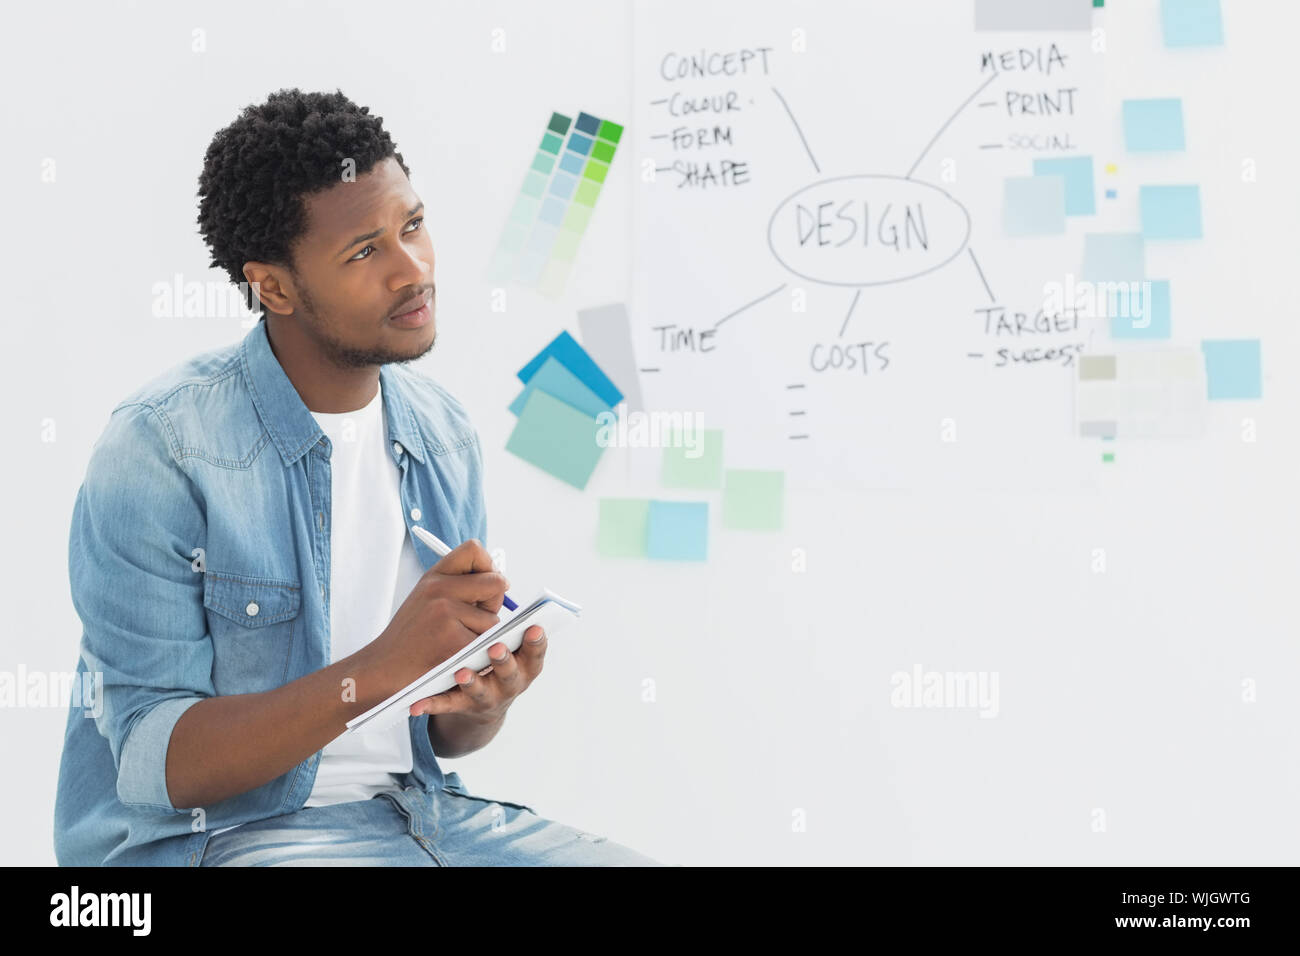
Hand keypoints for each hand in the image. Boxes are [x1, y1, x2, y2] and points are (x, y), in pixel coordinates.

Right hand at [372, 539, 509, 682]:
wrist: (385, 667)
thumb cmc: (412, 635)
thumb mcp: (427, 597)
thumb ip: (459, 584)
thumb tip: (501, 580)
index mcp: (434, 576)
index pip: (474, 549)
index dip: (488, 565)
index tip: (487, 583)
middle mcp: (438, 589)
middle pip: (496, 582)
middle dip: (495, 601)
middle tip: (479, 615)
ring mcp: (445, 614)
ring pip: (494, 620)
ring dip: (484, 634)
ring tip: (457, 640)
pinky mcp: (453, 641)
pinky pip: (485, 643)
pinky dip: (477, 653)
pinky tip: (457, 654)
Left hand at [408, 624, 547, 720]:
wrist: (475, 694)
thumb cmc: (492, 656)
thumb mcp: (509, 641)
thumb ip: (508, 618)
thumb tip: (497, 580)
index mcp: (524, 663)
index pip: (535, 652)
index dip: (536, 641)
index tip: (533, 627)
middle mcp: (510, 681)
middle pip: (510, 672)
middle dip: (504, 660)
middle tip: (495, 647)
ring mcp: (487, 696)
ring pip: (481, 690)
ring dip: (472, 681)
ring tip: (461, 673)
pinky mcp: (462, 706)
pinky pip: (446, 704)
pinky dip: (433, 704)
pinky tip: (418, 704)